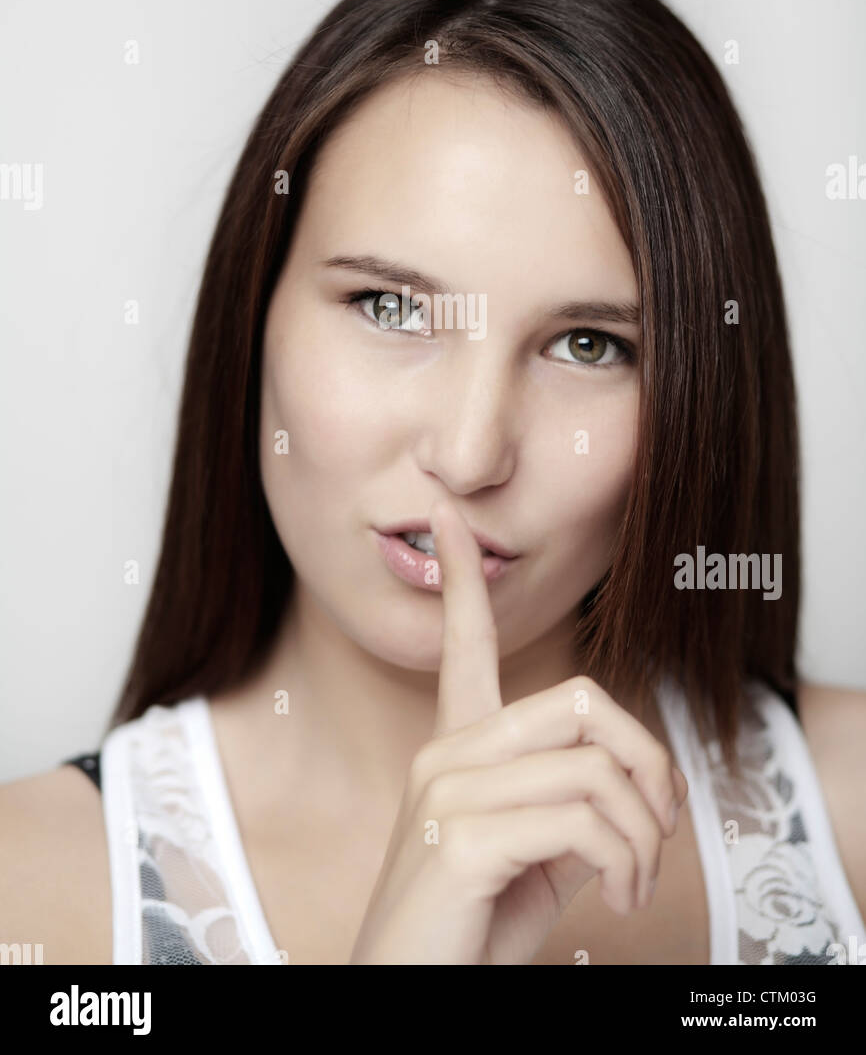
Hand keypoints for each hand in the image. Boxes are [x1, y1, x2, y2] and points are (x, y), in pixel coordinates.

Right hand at [349, 493, 687, 964]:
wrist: (408, 996)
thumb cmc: (471, 932)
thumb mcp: (534, 861)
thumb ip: (572, 809)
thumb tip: (644, 786)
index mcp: (456, 752)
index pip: (463, 648)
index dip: (461, 581)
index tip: (449, 517)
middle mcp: (446, 756)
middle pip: (582, 702)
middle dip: (648, 762)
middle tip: (658, 826)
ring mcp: (448, 793)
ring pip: (595, 768)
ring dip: (643, 836)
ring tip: (632, 883)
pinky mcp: (459, 838)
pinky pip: (583, 820)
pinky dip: (626, 862)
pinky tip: (617, 899)